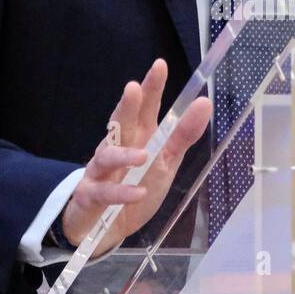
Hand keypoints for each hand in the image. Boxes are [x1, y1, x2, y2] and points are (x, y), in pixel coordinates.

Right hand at [61, 58, 210, 258]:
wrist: (107, 228)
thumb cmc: (137, 186)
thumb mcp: (166, 162)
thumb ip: (183, 135)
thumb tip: (204, 103)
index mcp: (138, 137)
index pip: (144, 108)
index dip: (151, 87)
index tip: (159, 65)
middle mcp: (117, 147)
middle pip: (120, 122)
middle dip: (126, 106)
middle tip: (133, 88)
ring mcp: (101, 171)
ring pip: (106, 156)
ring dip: (124, 155)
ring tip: (142, 156)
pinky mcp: (90, 196)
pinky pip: (104, 193)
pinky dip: (121, 193)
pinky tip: (137, 193)